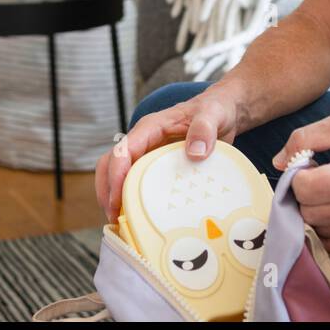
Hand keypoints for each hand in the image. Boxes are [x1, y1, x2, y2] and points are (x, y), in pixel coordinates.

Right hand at [94, 91, 238, 225]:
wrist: (223, 111)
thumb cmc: (215, 110)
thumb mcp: (213, 115)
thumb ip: (204, 129)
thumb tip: (194, 153)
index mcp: (151, 127)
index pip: (123, 150)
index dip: (116, 175)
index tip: (117, 199)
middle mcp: (143, 140)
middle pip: (110, 162)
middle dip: (106, 189)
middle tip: (115, 216)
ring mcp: (147, 153)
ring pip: (117, 172)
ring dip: (113, 194)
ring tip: (120, 220)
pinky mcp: (155, 164)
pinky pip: (134, 179)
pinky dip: (130, 196)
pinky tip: (137, 215)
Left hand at [270, 114, 329, 252]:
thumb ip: (304, 139)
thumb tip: (278, 163)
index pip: (303, 188)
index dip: (298, 173)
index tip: (309, 162)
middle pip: (307, 212)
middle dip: (303, 193)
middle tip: (315, 176)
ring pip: (317, 230)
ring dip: (313, 210)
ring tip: (325, 190)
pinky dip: (325, 226)